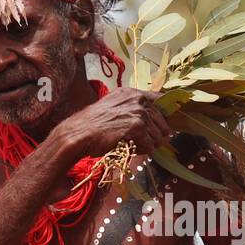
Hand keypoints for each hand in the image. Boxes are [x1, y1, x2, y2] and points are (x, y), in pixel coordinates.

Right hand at [55, 87, 171, 157]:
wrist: (79, 133)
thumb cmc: (93, 125)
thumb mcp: (114, 107)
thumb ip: (132, 109)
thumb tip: (152, 121)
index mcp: (132, 93)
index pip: (161, 99)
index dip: (165, 115)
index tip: (165, 125)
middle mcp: (137, 99)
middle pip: (163, 123)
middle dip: (155, 136)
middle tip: (140, 142)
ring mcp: (138, 112)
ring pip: (158, 136)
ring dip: (147, 145)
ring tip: (131, 145)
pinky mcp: (137, 126)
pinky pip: (150, 146)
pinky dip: (141, 151)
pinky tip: (128, 148)